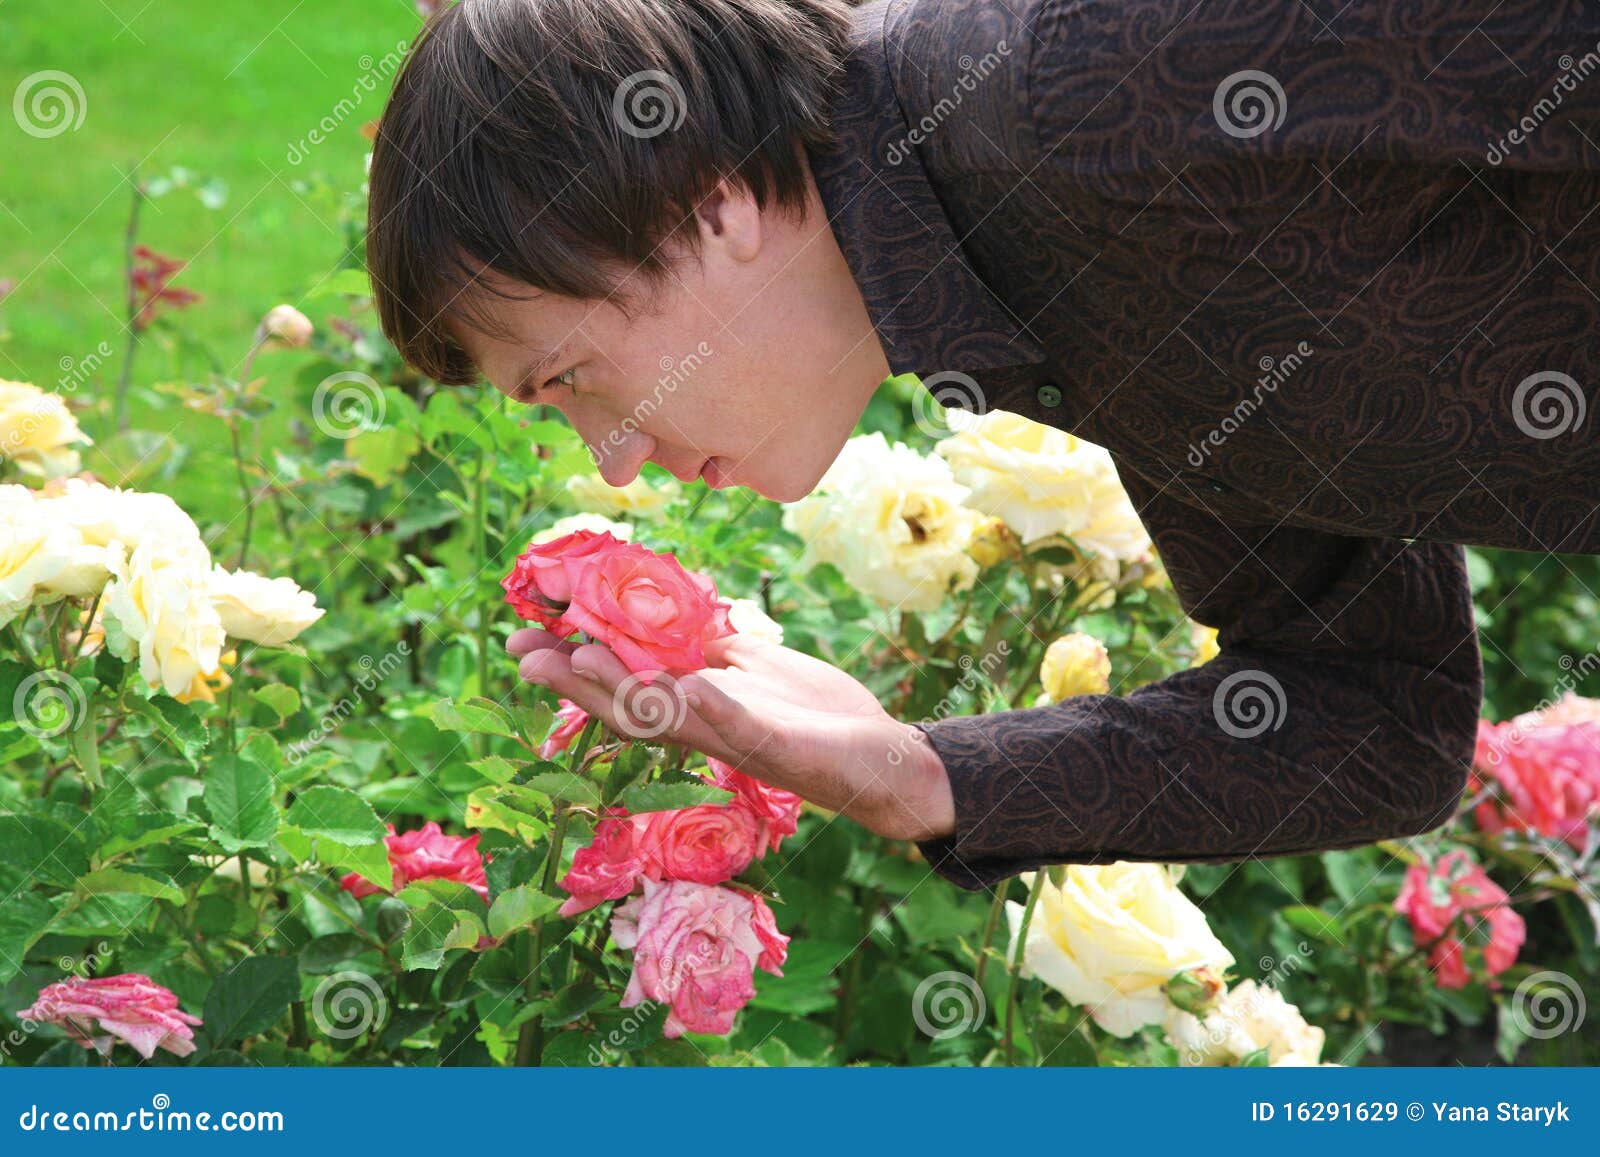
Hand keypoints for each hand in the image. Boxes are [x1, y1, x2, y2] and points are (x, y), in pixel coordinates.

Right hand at [506, 627, 956, 842]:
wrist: (876, 754)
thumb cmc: (812, 712)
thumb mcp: (752, 668)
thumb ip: (708, 651)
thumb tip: (667, 618)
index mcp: (692, 705)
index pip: (619, 682)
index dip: (570, 662)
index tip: (526, 631)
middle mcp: (702, 728)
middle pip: (623, 707)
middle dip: (572, 680)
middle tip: (524, 653)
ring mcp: (736, 741)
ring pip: (668, 720)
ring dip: (624, 690)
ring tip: (582, 656)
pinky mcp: (778, 748)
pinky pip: (743, 729)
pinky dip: (719, 709)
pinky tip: (695, 686)